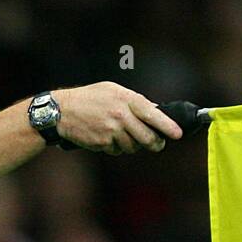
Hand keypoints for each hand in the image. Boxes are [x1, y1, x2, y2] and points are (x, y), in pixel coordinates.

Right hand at [55, 83, 183, 153]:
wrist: (62, 111)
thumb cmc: (90, 98)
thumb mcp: (113, 91)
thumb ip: (134, 101)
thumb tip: (155, 112)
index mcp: (126, 99)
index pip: (152, 114)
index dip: (167, 126)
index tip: (178, 134)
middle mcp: (120, 115)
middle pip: (147, 137)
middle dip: (155, 144)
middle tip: (158, 145)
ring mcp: (112, 131)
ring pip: (133, 147)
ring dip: (133, 146)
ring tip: (124, 136)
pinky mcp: (103, 143)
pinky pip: (117, 150)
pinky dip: (116, 148)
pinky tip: (108, 138)